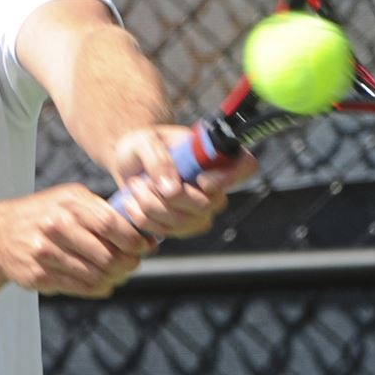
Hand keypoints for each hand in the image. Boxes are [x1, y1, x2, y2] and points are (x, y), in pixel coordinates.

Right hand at [0, 183, 155, 298]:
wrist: (2, 234)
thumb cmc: (46, 214)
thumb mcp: (70, 199)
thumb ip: (101, 211)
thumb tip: (141, 229)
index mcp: (69, 203)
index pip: (112, 225)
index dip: (135, 240)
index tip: (146, 246)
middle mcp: (57, 226)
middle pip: (107, 254)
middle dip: (128, 263)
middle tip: (134, 263)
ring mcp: (46, 252)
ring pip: (96, 275)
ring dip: (115, 278)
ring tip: (119, 274)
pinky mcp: (40, 275)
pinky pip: (81, 288)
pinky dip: (99, 288)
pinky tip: (104, 283)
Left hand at [110, 126, 257, 238]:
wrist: (129, 163)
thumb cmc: (143, 146)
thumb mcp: (144, 143)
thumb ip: (158, 160)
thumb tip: (171, 188)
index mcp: (215, 155)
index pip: (245, 165)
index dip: (229, 177)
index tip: (201, 180)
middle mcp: (216, 186)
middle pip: (206, 204)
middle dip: (166, 197)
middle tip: (140, 181)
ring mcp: (202, 210)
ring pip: (183, 222)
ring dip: (150, 207)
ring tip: (133, 188)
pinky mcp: (184, 227)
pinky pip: (168, 232)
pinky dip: (144, 219)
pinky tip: (132, 203)